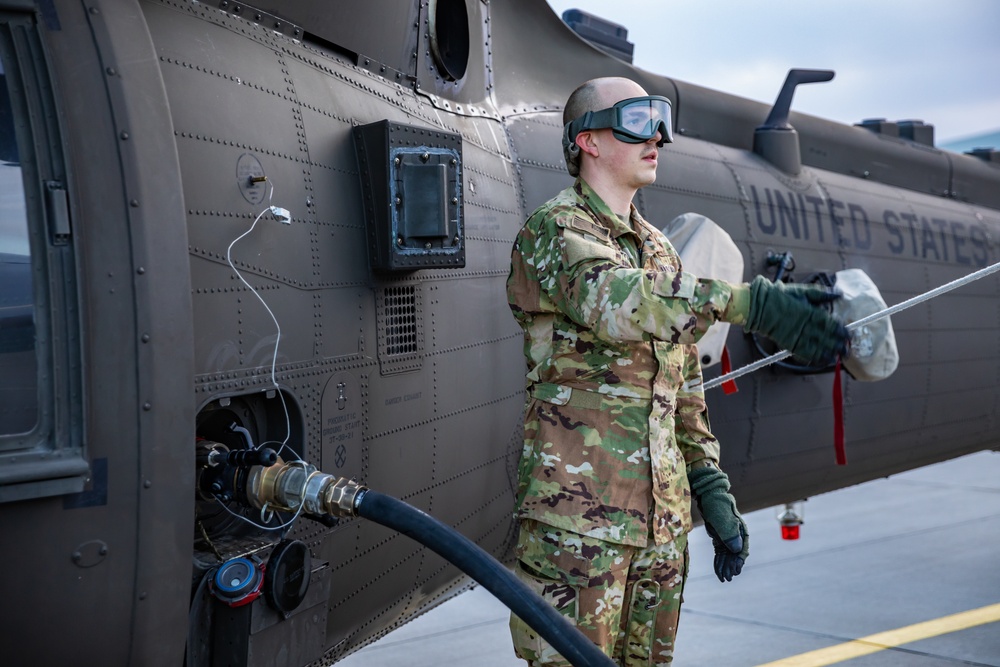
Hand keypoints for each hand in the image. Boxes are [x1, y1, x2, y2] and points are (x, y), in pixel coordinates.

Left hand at [689, 465, 749, 582]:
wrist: (707, 495)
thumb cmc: (716, 504)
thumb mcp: (722, 519)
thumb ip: (730, 534)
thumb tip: (737, 551)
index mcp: (741, 530)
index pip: (742, 549)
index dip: (738, 562)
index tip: (735, 572)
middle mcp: (736, 535)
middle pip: (735, 555)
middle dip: (731, 567)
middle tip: (727, 578)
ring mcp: (728, 537)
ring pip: (727, 556)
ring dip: (725, 567)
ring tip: (723, 578)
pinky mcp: (719, 538)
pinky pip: (721, 553)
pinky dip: (719, 562)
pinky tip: (718, 571)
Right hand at [746, 276, 848, 364]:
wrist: (758, 306)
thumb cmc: (780, 295)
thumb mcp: (803, 291)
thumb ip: (822, 294)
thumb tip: (838, 294)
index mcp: (811, 312)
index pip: (832, 324)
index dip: (841, 331)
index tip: (848, 335)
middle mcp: (806, 325)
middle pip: (827, 338)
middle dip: (839, 344)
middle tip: (847, 349)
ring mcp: (797, 335)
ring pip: (818, 347)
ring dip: (829, 352)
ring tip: (838, 356)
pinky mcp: (789, 343)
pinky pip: (804, 353)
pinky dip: (814, 357)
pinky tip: (822, 360)